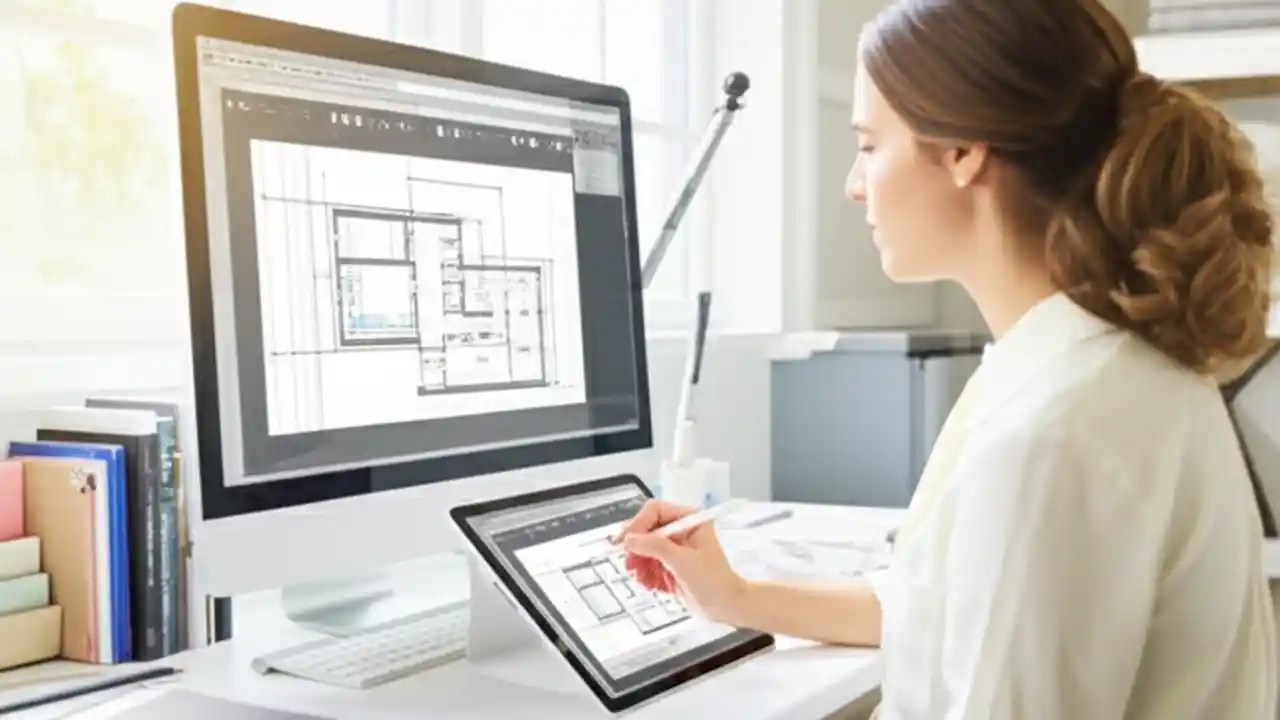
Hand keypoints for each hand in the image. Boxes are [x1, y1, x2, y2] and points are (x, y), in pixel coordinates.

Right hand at [613, 499, 746, 623]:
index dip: (638, 524)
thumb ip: (655, 546)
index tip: (626, 542)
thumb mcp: (683, 561)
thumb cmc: (714, 582)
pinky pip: (649, 562)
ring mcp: (675, 547)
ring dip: (639, 562)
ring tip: (642, 577)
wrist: (726, 607)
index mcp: (690, 519)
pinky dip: (646, 573)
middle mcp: (681, 529)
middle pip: (646, 529)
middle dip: (637, 547)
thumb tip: (630, 539)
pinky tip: (651, 584)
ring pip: (644, 547)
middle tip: (629, 563)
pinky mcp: (671, 564)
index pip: (655, 511)